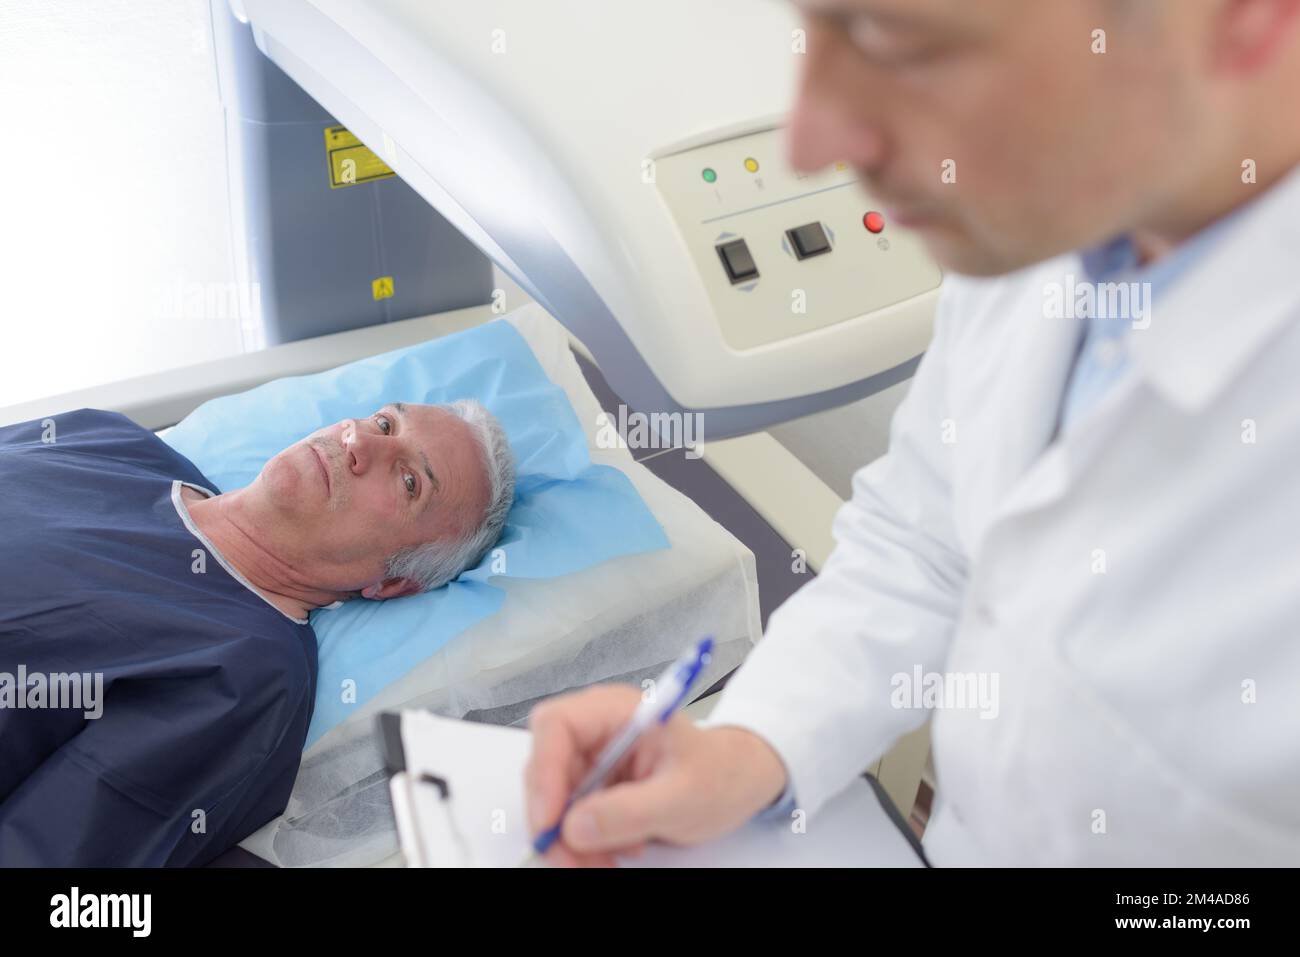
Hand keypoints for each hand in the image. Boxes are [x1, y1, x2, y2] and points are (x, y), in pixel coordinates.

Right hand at [524, 684, 788, 866]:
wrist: (737, 783)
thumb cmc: (720, 774)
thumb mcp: (682, 797)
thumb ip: (629, 811)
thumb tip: (575, 826)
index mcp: (617, 709)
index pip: (556, 726)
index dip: (543, 772)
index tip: (551, 821)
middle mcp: (598, 727)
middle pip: (546, 768)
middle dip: (555, 819)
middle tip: (573, 861)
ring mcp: (595, 756)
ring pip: (555, 799)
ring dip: (570, 838)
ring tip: (603, 863)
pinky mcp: (597, 783)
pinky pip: (572, 815)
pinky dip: (585, 841)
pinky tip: (619, 848)